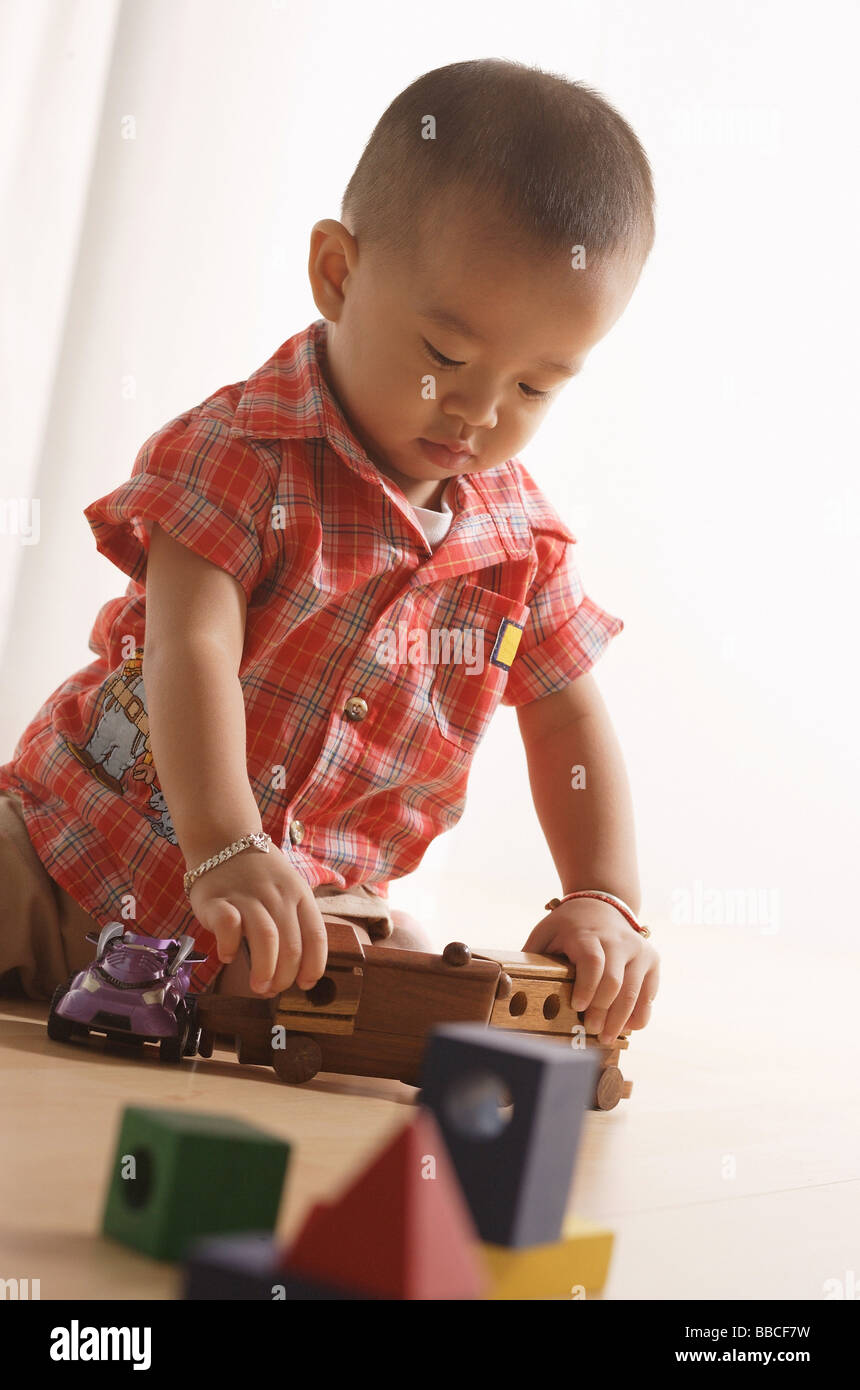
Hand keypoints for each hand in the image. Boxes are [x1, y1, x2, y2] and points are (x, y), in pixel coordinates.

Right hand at [187, 843, 327, 995]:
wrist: (223, 842)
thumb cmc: (258, 877)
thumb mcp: (286, 890)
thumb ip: (292, 923)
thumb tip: (296, 971)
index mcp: (299, 894)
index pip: (316, 936)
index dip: (314, 966)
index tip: (305, 984)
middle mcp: (278, 896)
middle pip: (291, 946)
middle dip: (285, 977)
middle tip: (273, 990)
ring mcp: (248, 896)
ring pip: (266, 939)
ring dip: (264, 970)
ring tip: (258, 986)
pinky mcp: (218, 900)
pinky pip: (229, 927)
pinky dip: (230, 947)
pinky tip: (228, 955)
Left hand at [522, 898, 659, 1044]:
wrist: (601, 905)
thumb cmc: (567, 927)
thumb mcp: (545, 933)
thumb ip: (532, 957)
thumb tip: (507, 988)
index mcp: (587, 933)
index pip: (593, 962)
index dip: (587, 987)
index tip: (578, 1007)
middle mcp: (617, 940)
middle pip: (614, 981)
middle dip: (603, 1010)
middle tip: (592, 1031)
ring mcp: (637, 949)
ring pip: (634, 990)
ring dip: (621, 1018)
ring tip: (607, 1037)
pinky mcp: (651, 959)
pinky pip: (649, 991)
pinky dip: (640, 1012)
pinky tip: (629, 1026)